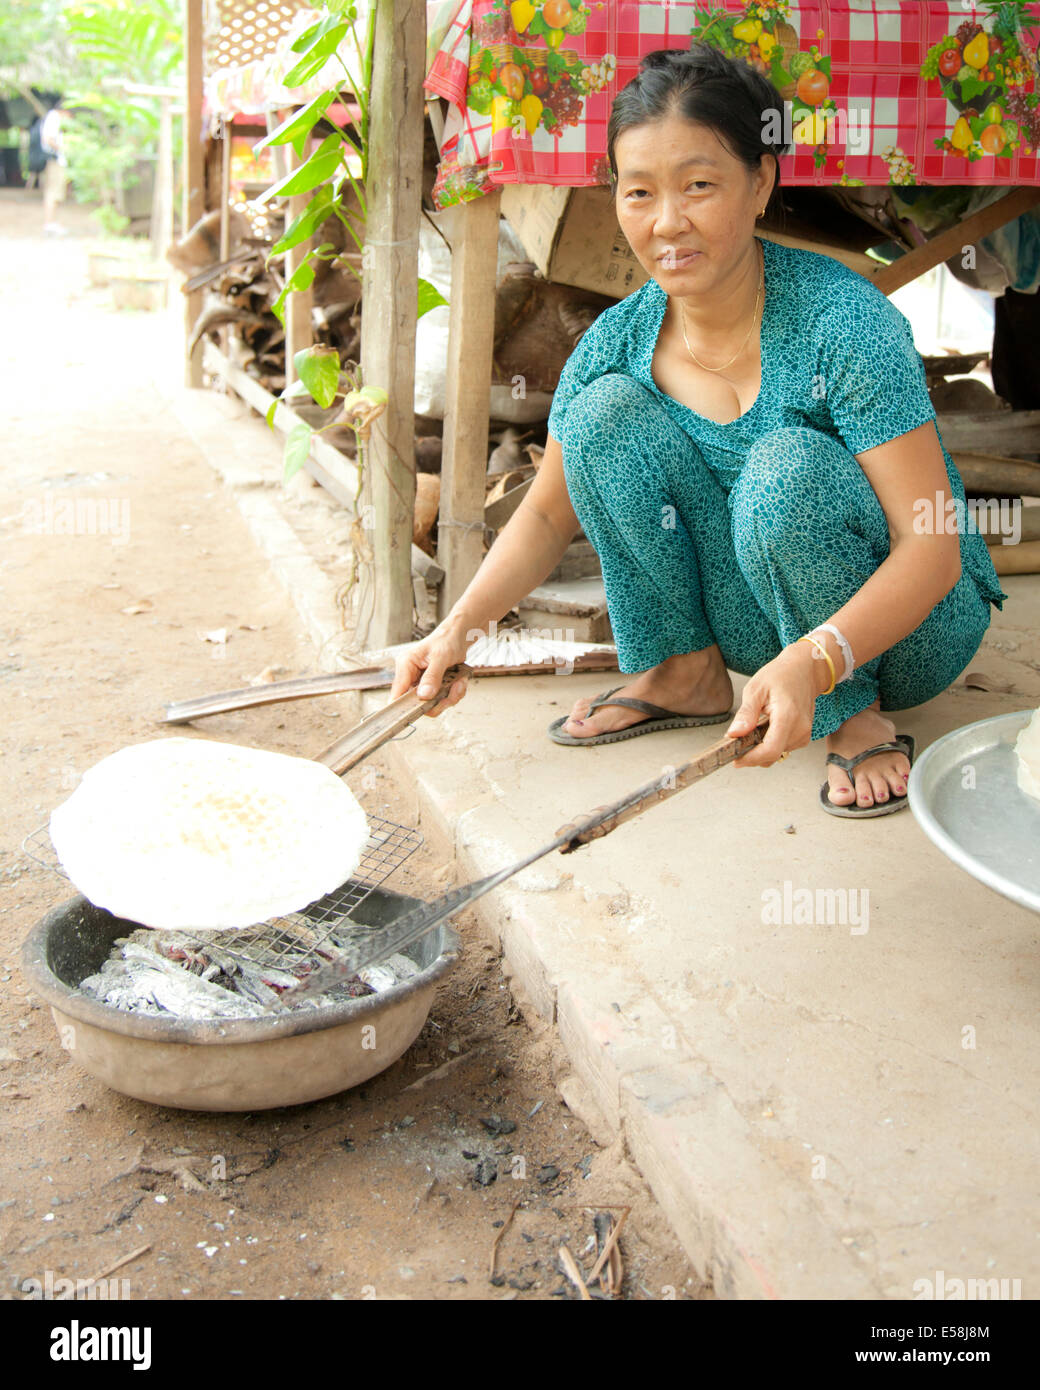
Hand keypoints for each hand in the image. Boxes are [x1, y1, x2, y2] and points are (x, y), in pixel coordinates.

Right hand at [389, 618, 472, 716]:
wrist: (460, 636)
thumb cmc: (447, 640)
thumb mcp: (440, 657)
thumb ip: (432, 676)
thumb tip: (424, 695)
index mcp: (406, 665)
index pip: (397, 691)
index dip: (404, 706)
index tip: (417, 712)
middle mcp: (412, 675)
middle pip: (417, 702)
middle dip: (438, 701)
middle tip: (452, 692)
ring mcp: (423, 683)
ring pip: (432, 704)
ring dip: (449, 696)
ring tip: (459, 683)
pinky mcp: (433, 686)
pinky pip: (442, 699)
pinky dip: (454, 693)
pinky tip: (459, 681)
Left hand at [726, 642, 825, 767]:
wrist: (804, 670)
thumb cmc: (781, 675)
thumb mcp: (756, 689)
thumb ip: (745, 714)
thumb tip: (734, 734)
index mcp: (788, 716)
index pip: (770, 750)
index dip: (751, 759)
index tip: (735, 759)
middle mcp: (800, 729)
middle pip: (772, 755)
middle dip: (752, 754)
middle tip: (737, 740)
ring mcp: (804, 734)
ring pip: (776, 754)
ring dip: (760, 748)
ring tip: (755, 726)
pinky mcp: (804, 737)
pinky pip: (782, 748)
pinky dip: (769, 744)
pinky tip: (765, 728)